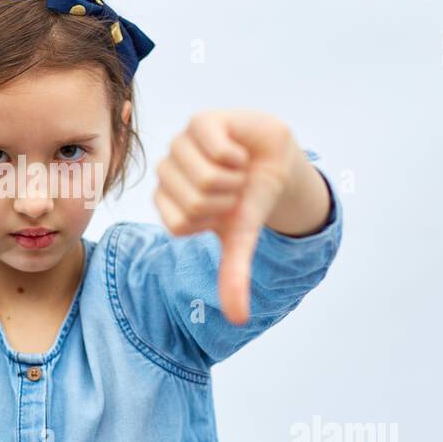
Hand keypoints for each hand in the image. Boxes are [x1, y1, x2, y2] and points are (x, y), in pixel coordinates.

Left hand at [153, 110, 300, 325]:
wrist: (274, 160)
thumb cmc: (249, 198)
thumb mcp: (241, 237)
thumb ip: (234, 274)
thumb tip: (239, 319)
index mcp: (169, 202)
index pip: (180, 224)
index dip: (212, 220)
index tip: (225, 210)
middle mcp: (168, 173)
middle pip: (193, 200)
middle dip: (227, 198)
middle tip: (234, 187)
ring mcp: (181, 145)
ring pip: (203, 175)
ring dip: (234, 176)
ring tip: (237, 169)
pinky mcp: (200, 122)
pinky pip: (212, 145)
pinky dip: (236, 154)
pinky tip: (237, 151)